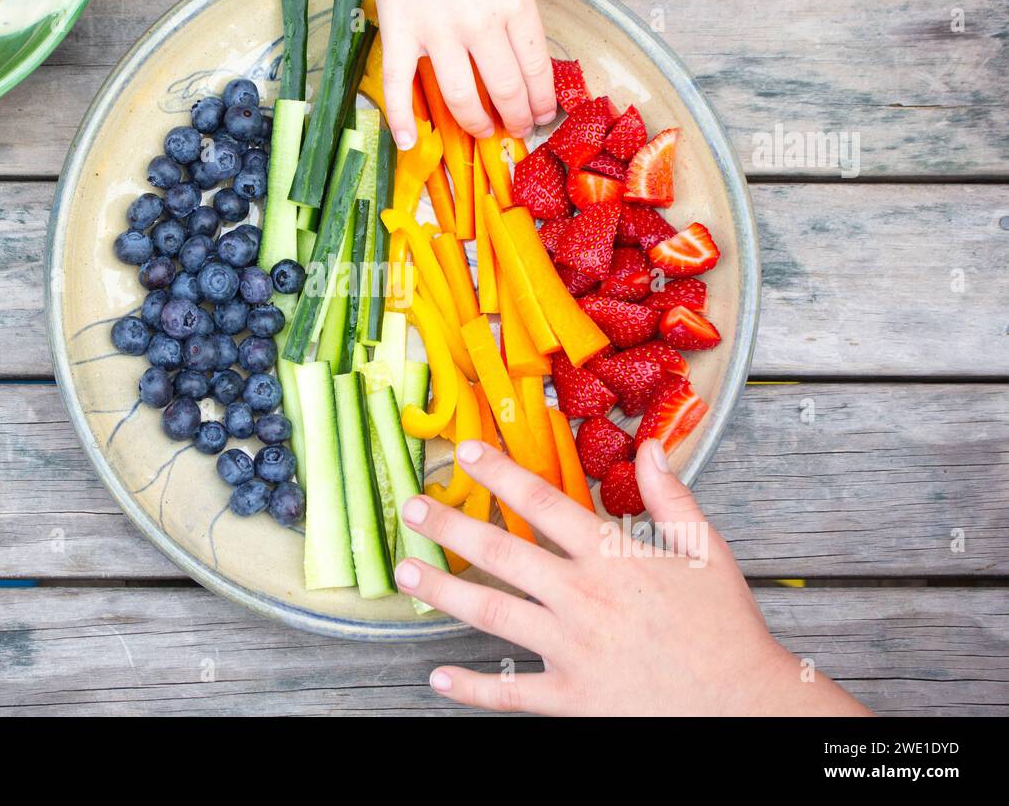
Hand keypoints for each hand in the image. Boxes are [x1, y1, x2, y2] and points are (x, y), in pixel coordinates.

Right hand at [308, 0, 555, 148]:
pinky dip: (403, 120)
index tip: (541, 113)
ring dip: (476, 124)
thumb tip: (520, 53)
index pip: (536, 69)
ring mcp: (437, 32)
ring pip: (462, 99)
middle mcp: (480, 23)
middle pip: (506, 91)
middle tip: (516, 127)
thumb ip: (514, 9)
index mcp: (514, 3)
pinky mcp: (399, 33)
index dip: (541, 100)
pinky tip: (408, 142)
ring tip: (482, 131)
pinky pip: (399, 88)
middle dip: (515, 118)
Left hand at [395, 439, 871, 715]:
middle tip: (411, 508)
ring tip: (405, 574)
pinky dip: (472, 689)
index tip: (464, 452)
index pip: (543, 501)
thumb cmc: (726, 628)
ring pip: (492, 614)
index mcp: (612, 558)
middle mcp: (583, 598)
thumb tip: (648, 446)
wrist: (746, 705)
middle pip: (502, 553)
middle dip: (450, 526)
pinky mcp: (572, 699)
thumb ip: (672, 498)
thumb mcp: (707, 552)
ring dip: (443, 591)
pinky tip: (438, 678)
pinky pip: (511, 694)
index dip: (499, 473)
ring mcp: (572, 650)